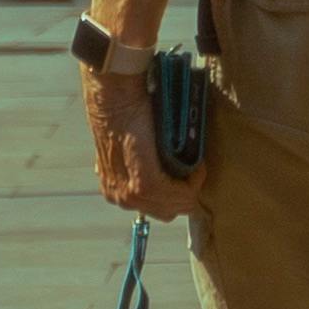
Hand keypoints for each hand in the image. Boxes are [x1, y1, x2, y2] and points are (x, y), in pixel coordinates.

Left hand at [81, 49, 202, 220]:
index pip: (154, 208)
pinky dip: (193, 181)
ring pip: (175, 207)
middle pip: (166, 212)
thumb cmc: (126, 114)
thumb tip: (160, 167)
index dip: (177, 193)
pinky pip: (179, 196)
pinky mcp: (145, 184)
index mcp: (113, 189)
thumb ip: (139, 163)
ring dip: (189, 187)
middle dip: (183, 193)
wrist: (116, 97)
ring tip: (193, 164)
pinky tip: (196, 165)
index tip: (187, 171)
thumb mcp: (129, 145)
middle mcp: (120, 197)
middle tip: (191, 168)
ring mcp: (131, 194)